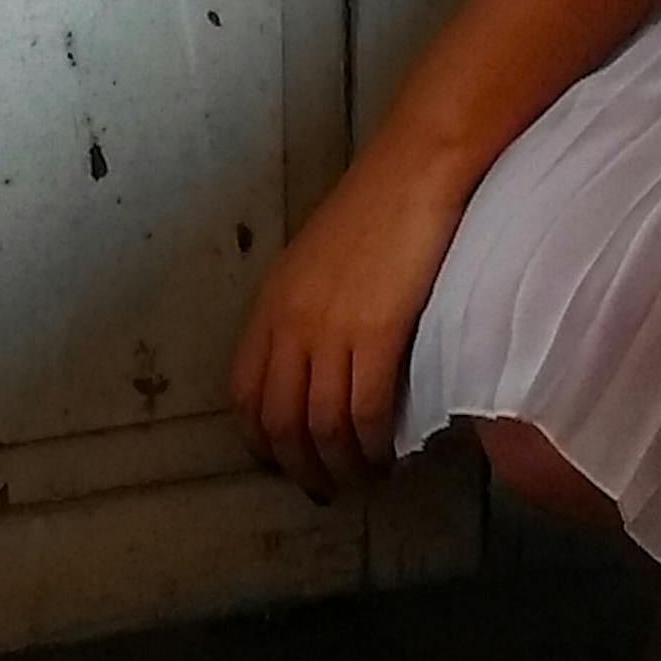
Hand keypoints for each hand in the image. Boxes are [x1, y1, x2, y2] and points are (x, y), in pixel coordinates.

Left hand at [230, 134, 469, 495]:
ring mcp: (329, 330)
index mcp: (269, 307)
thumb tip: (315, 368)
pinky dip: (375, 445)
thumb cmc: (374, 211)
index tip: (286, 463)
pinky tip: (390, 455)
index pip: (246, 396)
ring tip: (365, 479)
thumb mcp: (315, 265)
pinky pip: (366, 411)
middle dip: (301, 468)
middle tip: (329, 488)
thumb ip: (304, 315)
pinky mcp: (375, 333)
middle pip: (279, 423)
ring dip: (342, 466)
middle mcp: (289, 324)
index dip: (261, 442)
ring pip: (322, 427)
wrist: (414, 172)